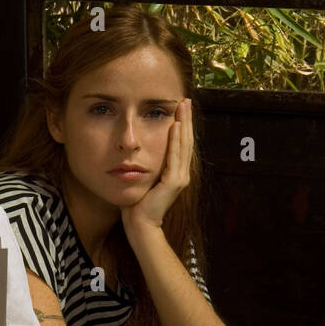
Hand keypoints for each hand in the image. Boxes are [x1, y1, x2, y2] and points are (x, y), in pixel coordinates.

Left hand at [121, 98, 192, 240]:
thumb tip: (138, 151)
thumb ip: (147, 165)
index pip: (181, 144)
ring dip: (183, 124)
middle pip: (186, 141)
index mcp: (176, 173)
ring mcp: (180, 178)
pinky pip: (175, 157)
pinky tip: (175, 126)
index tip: (180, 107)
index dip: (183, 125)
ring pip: (183, 145)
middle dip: (186, 119)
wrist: (141, 225)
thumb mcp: (144, 179)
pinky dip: (175, 140)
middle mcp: (182, 174)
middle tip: (186, 100)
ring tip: (182, 106)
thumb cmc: (138, 205)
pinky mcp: (173, 182)